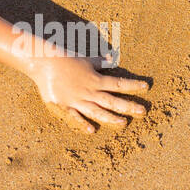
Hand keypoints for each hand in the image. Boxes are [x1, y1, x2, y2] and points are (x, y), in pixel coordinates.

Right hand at [31, 49, 148, 132]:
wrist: (43, 61)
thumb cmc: (65, 58)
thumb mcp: (85, 59)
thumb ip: (98, 62)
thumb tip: (111, 58)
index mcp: (95, 79)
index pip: (118, 83)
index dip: (132, 85)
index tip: (146, 86)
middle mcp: (89, 91)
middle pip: (112, 100)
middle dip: (128, 106)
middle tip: (143, 112)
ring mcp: (77, 100)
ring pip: (97, 111)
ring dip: (110, 118)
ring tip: (123, 123)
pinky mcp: (64, 105)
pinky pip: (74, 116)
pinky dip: (82, 123)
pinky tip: (91, 130)